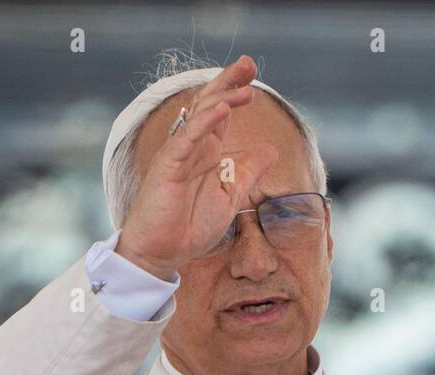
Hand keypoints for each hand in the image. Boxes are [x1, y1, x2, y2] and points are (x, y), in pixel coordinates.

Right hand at [115, 54, 278, 278]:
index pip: (221, 112)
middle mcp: (192, 147)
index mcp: (207, 152)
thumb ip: (249, 171)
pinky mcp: (168, 167)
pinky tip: (221, 110)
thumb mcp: (230, 195)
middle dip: (229, 82)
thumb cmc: (190, 226)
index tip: (253, 74)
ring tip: (245, 87)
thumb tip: (272, 149)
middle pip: (210, 104)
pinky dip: (204, 124)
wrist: (163, 252)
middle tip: (249, 62)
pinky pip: (187, 140)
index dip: (236, 90)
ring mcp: (179, 155)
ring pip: (200, 116)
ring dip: (222, 99)